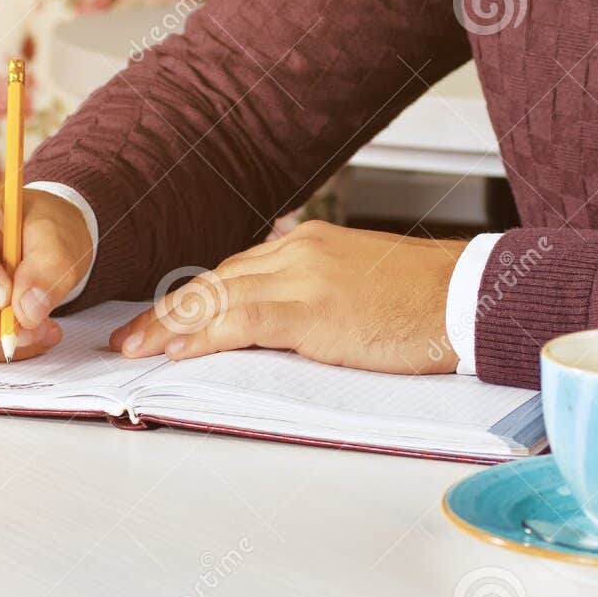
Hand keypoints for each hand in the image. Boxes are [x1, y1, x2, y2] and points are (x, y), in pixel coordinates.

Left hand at [109, 220, 466, 373]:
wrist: (468, 296)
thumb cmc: (426, 301)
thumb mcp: (361, 288)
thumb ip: (318, 298)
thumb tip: (281, 331)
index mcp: (310, 245)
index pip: (235, 271)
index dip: (192, 299)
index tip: (163, 320)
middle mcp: (299, 251)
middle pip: (215, 280)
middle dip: (168, 312)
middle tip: (129, 337)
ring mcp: (304, 276)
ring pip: (217, 296)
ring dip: (171, 326)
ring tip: (137, 349)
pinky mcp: (313, 307)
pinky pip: (242, 319)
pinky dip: (205, 335)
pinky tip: (180, 351)